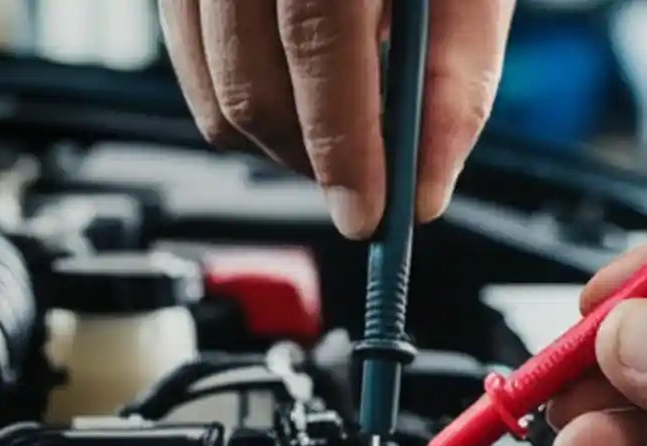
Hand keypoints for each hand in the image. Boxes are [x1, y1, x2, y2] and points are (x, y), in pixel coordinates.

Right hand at [157, 0, 514, 238]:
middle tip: (365, 184)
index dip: (342, 138)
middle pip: (250, 80)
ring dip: (279, 136)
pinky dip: (245, 92)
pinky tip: (301, 75)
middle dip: (310, 160)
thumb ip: (457, 68)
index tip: (371, 212)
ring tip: (340, 121)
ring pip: (210, 85)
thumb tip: (425, 183)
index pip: (319, 33)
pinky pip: (190, 57)